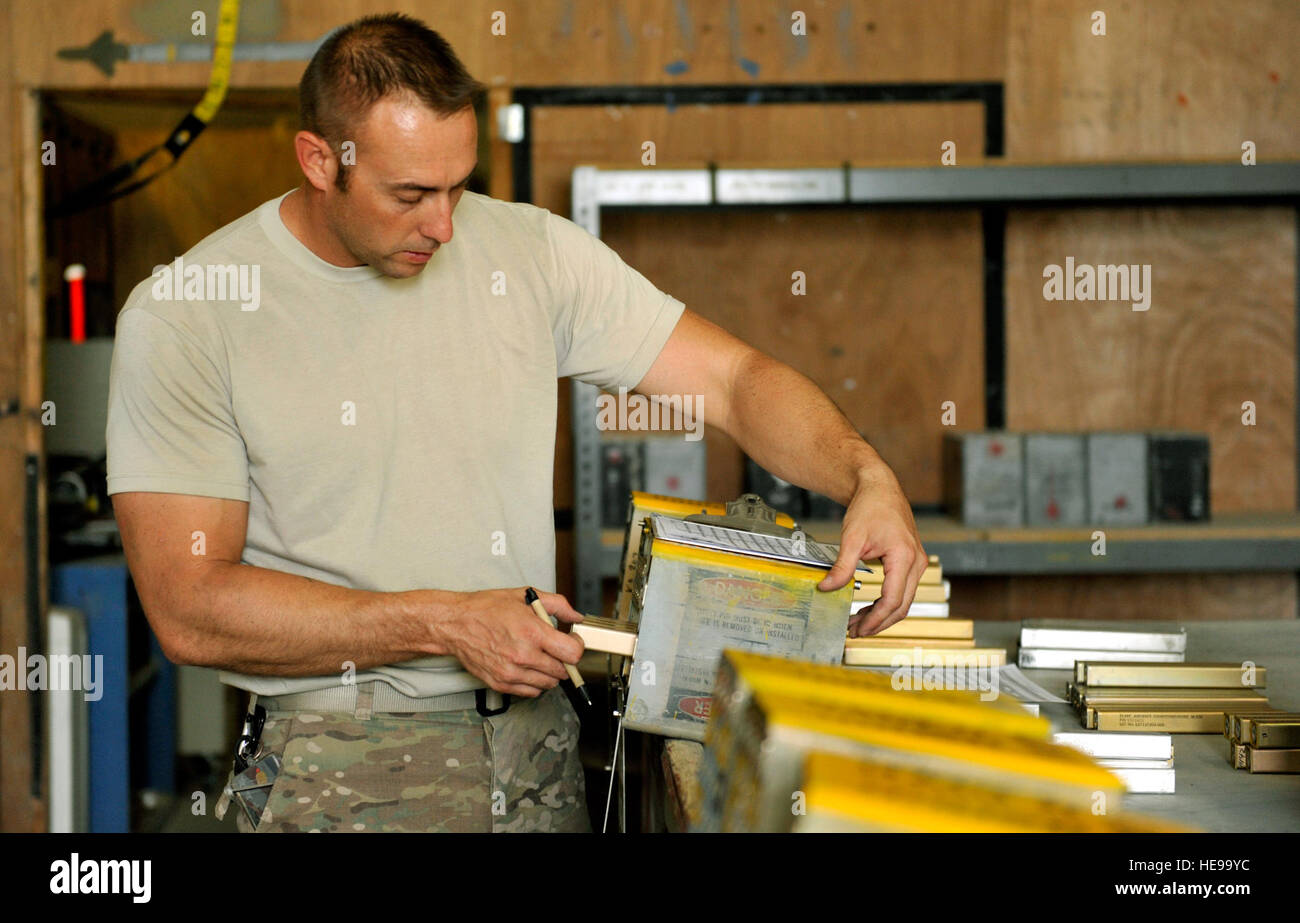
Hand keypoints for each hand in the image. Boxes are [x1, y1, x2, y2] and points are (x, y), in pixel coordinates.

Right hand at [435, 588, 584, 696]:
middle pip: (563, 671)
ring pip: (549, 684)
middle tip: (555, 648)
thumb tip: (576, 616)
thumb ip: (557, 604)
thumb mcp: (525, 596)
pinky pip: (531, 692)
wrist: (455, 624)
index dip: (577, 647)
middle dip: (563, 659)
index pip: (572, 654)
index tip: (572, 641)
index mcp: (532, 633)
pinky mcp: (501, 684)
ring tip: (540, 657)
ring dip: (550, 672)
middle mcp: (523, 656)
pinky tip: (528, 667)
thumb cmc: (486, 609)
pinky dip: (535, 682)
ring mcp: (511, 673)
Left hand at [817, 468, 926, 637]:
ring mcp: (917, 563)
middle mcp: (917, 562)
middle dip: (879, 622)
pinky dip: (887, 603)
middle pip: (902, 606)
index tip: (858, 628)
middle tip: (855, 631)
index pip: (893, 599)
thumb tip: (826, 588)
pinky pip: (903, 590)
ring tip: (858, 622)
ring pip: (905, 600)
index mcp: (905, 557)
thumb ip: (841, 567)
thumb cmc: (870, 507)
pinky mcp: (912, 562)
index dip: (875, 619)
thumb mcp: (851, 538)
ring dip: (882, 615)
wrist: (879, 488)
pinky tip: (868, 608)